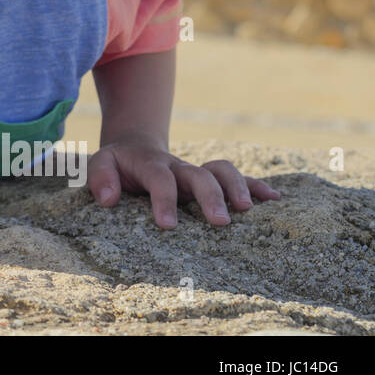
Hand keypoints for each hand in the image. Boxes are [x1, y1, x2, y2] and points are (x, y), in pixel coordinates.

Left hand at [87, 136, 281, 227]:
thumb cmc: (117, 164)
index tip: (168, 226)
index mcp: (150, 164)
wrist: (135, 147)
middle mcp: (178, 167)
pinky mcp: (210, 179)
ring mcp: (196, 172)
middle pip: (198, 174)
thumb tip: (108, 199)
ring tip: (249, 210)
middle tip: (220, 222)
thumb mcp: (100, 164)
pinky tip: (275, 200)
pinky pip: (237, 178)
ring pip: (222, 170)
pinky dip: (257, 185)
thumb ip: (100, 178)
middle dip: (211, 196)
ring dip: (238, 186)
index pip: (159, 179)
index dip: (164, 200)